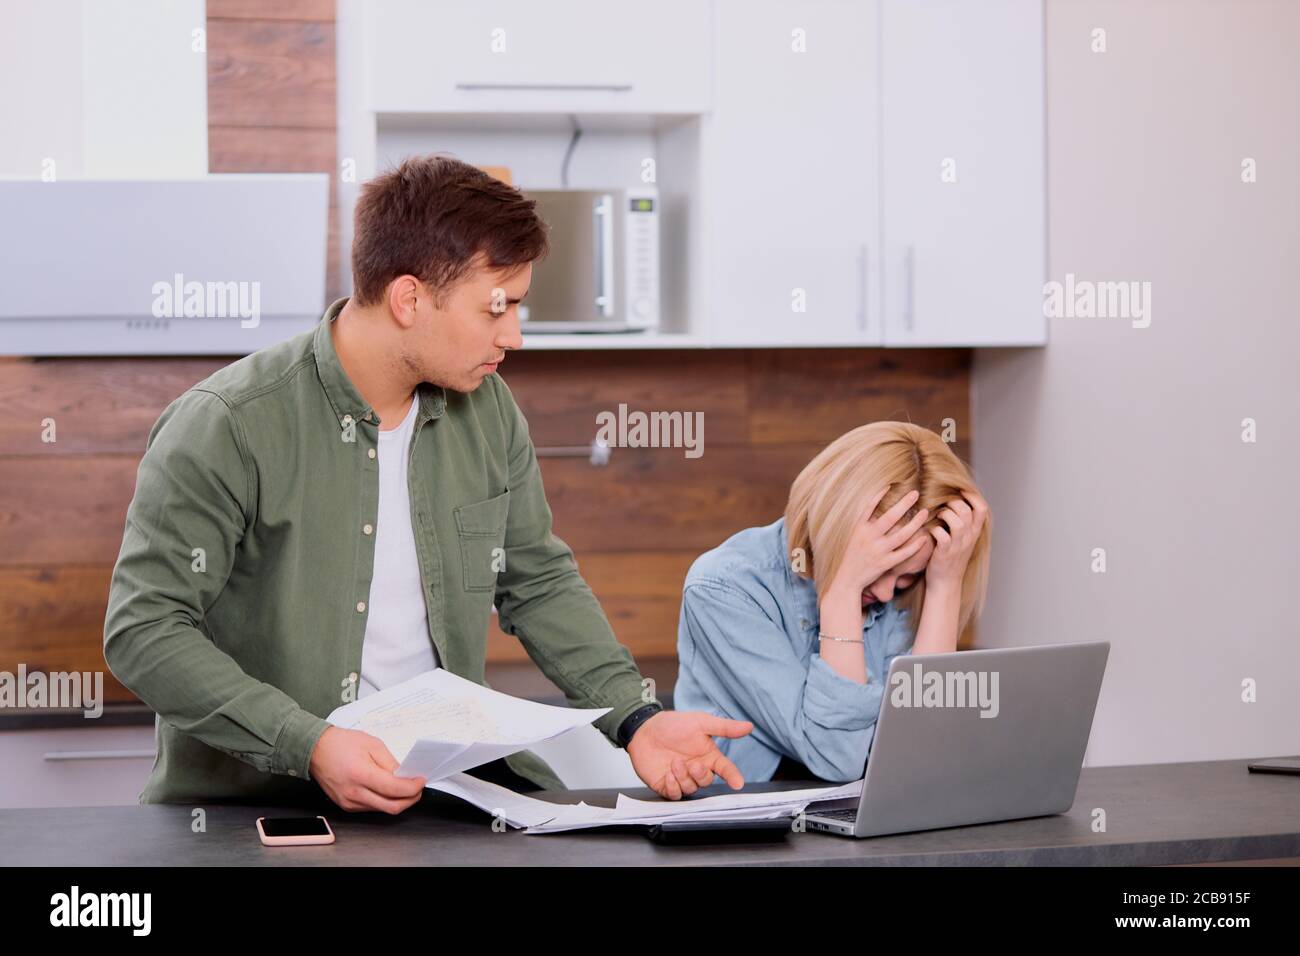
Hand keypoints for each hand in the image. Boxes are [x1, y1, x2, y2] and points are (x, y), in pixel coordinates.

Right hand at [308, 726, 427, 813]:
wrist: (316, 750)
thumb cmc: (340, 743)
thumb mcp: (373, 744)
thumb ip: (391, 763)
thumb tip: (405, 776)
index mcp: (361, 775)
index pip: (395, 789)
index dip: (413, 787)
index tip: (421, 781)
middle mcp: (354, 793)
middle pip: (392, 807)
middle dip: (411, 799)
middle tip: (417, 788)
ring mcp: (349, 802)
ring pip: (383, 809)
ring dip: (398, 800)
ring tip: (403, 787)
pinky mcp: (346, 806)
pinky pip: (372, 808)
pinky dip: (384, 801)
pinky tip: (387, 790)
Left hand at [626, 711, 752, 798]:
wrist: (644, 729)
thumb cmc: (672, 724)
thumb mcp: (700, 722)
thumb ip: (724, 727)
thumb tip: (748, 726)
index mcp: (708, 756)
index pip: (725, 769)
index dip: (733, 777)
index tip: (738, 783)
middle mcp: (696, 769)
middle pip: (707, 782)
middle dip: (701, 775)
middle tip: (692, 764)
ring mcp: (681, 778)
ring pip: (691, 789)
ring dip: (684, 778)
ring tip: (674, 763)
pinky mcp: (666, 785)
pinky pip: (675, 795)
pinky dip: (673, 787)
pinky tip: (668, 774)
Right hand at [824, 485, 929, 598]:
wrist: (847, 579)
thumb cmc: (851, 555)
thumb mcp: (853, 536)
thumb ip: (864, 522)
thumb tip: (875, 505)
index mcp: (859, 528)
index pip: (870, 507)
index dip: (880, 495)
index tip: (892, 485)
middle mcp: (869, 537)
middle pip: (890, 517)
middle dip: (904, 504)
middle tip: (916, 493)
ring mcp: (878, 551)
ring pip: (901, 534)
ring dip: (915, 523)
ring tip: (925, 512)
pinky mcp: (885, 563)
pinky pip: (904, 553)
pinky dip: (915, 545)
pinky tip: (924, 537)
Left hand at [926, 489, 987, 585]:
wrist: (945, 582)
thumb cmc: (950, 556)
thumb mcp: (962, 538)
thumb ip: (962, 521)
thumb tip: (953, 499)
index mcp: (974, 531)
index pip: (982, 508)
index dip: (972, 496)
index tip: (959, 491)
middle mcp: (969, 537)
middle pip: (967, 511)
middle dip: (953, 503)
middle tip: (942, 504)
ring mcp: (958, 546)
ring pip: (958, 522)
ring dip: (945, 514)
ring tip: (937, 515)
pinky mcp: (945, 553)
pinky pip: (942, 536)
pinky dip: (935, 529)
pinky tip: (930, 530)